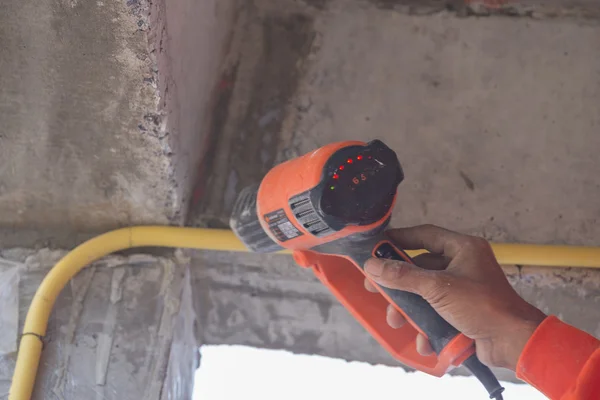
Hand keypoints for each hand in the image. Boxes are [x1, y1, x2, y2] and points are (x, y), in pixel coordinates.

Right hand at [363, 225, 545, 369]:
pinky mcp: (462, 311)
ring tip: (397, 320)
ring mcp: (462, 289)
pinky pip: (435, 312)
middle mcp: (462, 265)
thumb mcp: (438, 288)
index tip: (377, 245)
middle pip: (420, 267)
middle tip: (375, 288)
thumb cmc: (482, 306)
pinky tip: (423, 338)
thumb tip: (372, 265)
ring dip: (409, 309)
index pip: (425, 234)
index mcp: (463, 249)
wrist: (512, 342)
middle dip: (399, 283)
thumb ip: (403, 276)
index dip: (400, 238)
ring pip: (424, 293)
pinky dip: (426, 325)